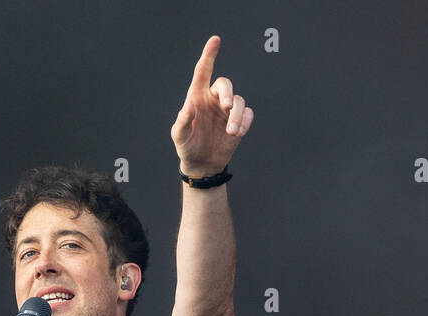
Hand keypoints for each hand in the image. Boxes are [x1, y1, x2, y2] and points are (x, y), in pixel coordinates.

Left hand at [170, 36, 253, 179]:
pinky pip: (247, 114)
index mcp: (197, 96)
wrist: (202, 164)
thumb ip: (183, 121)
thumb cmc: (187, 146)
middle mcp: (214, 99)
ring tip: (232, 132)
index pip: (203, 71)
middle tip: (226, 107)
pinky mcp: (239, 121)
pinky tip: (237, 133)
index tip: (215, 40)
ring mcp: (227, 110)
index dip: (209, 55)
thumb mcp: (180, 135)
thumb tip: (188, 106)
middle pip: (225, 84)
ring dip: (237, 115)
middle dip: (228, 93)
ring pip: (239, 101)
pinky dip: (245, 122)